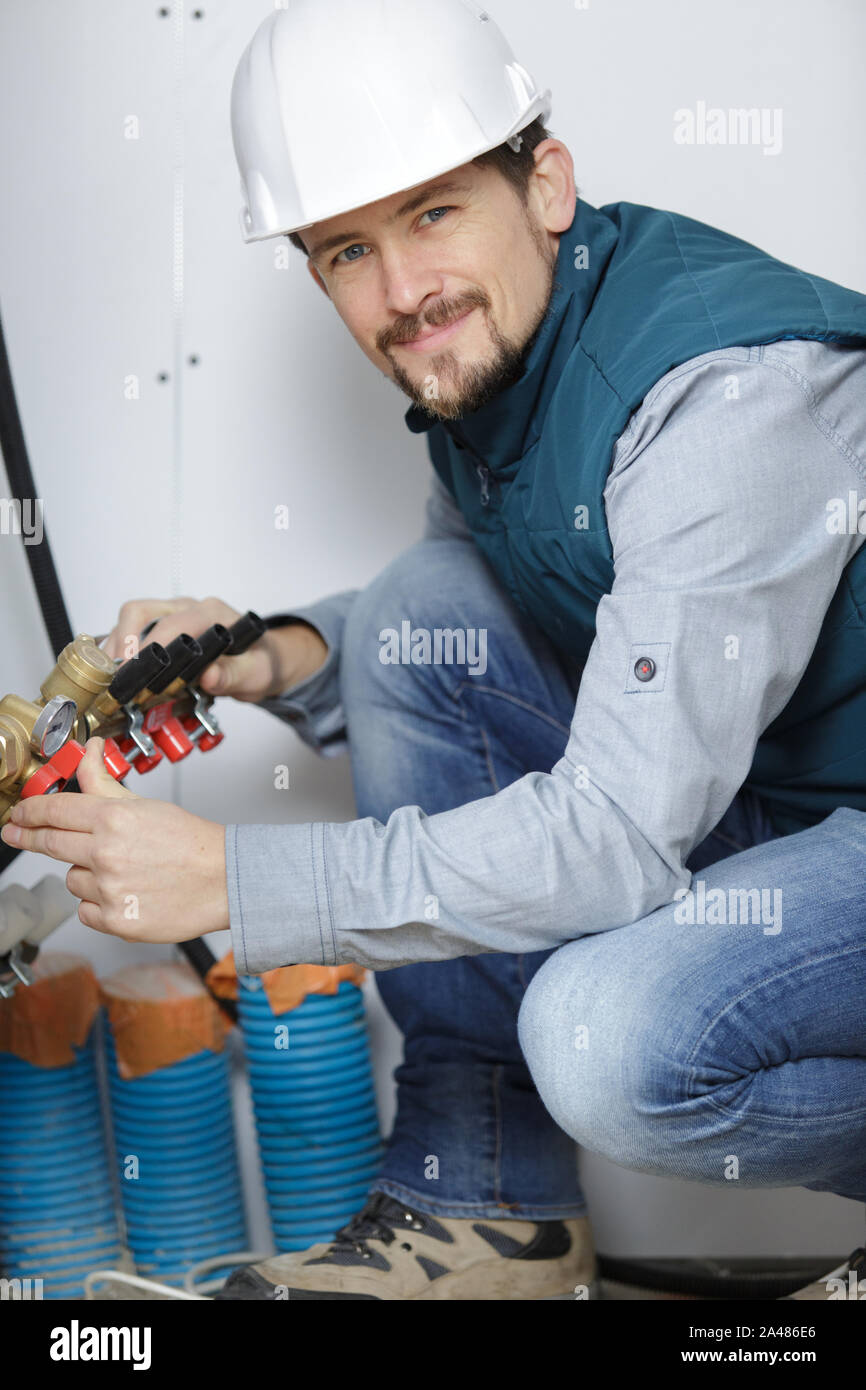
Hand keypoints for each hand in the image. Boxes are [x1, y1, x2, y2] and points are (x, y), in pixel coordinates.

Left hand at [0, 738, 228, 942]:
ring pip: (72, 879)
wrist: (224, 881)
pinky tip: (126, 893)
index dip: (28, 811)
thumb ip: (104, 782)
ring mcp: (109, 889)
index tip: (17, 814)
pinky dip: (98, 904)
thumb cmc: (190, 842)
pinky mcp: (116, 920)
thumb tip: (88, 751)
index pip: (54, 810)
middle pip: (49, 843)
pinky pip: (85, 910)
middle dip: (27, 836)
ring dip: (85, 874)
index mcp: (113, 819)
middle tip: (14, 833)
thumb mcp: (145, 804)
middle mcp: (106, 853)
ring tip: (122, 871)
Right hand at [101, 595, 287, 702]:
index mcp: (212, 613)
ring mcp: (173, 614)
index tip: (132, 671)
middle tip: (115, 676)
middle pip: (140, 611)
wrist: (264, 660)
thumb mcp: (256, 674)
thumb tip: (210, 676)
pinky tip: (118, 672)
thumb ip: (234, 675)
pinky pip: (132, 630)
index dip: (147, 647)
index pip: (172, 624)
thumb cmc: (260, 662)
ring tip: (111, 678)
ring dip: (116, 646)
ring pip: (131, 619)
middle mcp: (189, 608)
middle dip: (121, 642)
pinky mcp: (163, 626)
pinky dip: (120, 649)